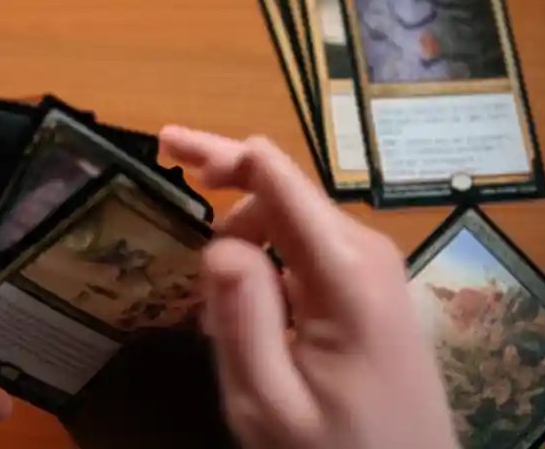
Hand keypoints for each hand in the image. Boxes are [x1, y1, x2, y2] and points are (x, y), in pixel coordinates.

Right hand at [160, 127, 455, 448]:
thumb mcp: (267, 400)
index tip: (166, 143)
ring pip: (294, 222)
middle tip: (173, 194)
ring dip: (245, 240)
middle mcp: (368, 254)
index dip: (219, 152)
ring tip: (212, 307)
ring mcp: (377, 272)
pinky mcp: (376, 292)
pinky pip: (310, 252)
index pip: (279, 179)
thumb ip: (242, 315)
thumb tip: (219, 240)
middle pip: (284, 193)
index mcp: (345, 272)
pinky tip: (247, 306)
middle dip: (225, 194)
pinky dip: (269, 261)